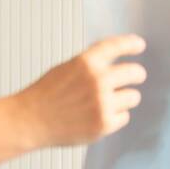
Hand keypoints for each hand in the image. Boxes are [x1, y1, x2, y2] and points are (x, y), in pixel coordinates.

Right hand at [14, 33, 146, 147]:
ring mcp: (102, 103)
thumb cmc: (45, 96)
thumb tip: (114, 61)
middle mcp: (97, 80)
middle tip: (136, 77)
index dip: (132, 44)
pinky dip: (115, 118)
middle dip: (137, 75)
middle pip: (135, 73)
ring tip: (109, 103)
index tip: (139, 46)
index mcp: (87, 62)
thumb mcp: (66, 68)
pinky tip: (99, 117)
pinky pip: (124, 117)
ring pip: (133, 97)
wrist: (30, 121)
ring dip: (125, 99)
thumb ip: (90, 63)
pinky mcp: (104, 124)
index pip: (117, 46)